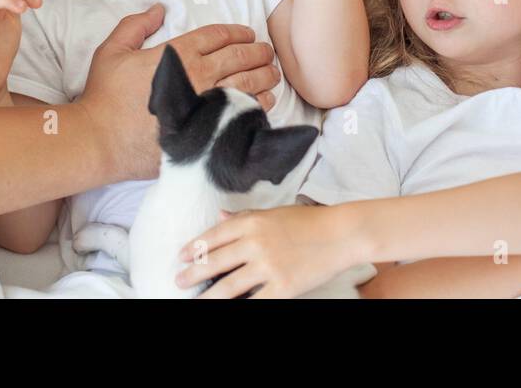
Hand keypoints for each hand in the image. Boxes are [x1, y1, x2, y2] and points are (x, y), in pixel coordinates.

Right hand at [79, 12, 283, 180]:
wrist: (102, 142)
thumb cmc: (105, 98)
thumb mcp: (112, 51)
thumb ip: (136, 25)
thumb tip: (159, 9)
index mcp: (179, 53)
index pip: (219, 35)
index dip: (238, 32)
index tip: (249, 34)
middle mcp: (199, 75)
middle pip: (241, 57)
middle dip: (259, 51)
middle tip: (267, 52)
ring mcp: (208, 104)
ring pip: (250, 84)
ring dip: (265, 76)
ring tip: (272, 73)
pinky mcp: (210, 130)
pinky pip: (245, 114)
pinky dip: (260, 105)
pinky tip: (265, 102)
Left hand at [175, 204, 350, 298]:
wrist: (342, 234)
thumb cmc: (310, 221)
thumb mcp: (275, 212)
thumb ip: (245, 216)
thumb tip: (219, 216)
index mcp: (253, 222)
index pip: (214, 236)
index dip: (194, 247)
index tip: (181, 256)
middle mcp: (256, 243)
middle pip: (215, 262)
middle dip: (193, 274)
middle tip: (178, 281)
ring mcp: (268, 267)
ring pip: (228, 287)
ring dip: (207, 297)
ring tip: (195, 302)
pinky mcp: (282, 287)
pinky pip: (254, 302)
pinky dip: (239, 306)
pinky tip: (229, 308)